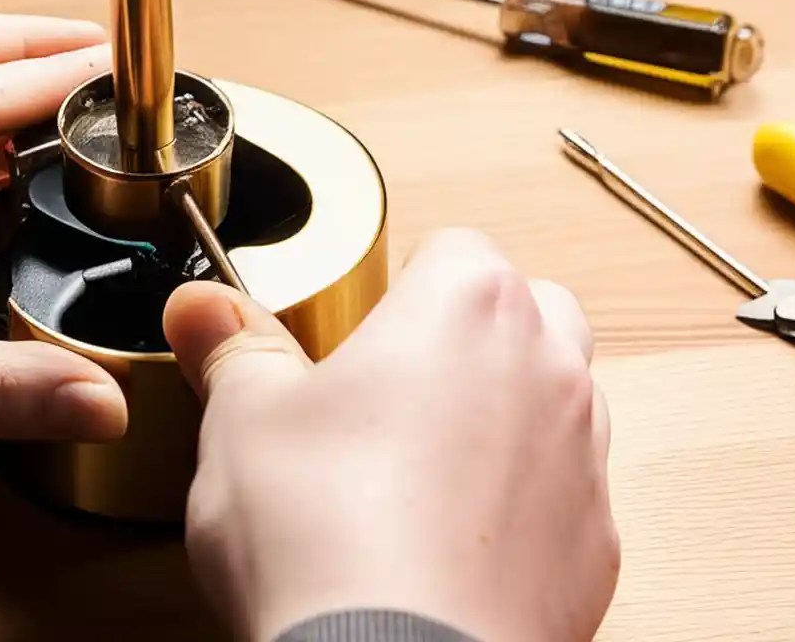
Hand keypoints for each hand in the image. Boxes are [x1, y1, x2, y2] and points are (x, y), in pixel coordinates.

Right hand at [164, 228, 618, 641]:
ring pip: (555, 400)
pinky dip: (518, 502)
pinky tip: (444, 541)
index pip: (454, 247)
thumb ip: (231, 348)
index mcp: (465, 307)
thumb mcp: (244, 419)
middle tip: (388, 389)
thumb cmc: (323, 536)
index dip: (399, 281)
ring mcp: (582, 459)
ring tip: (413, 471)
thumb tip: (200, 309)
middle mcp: (545, 369)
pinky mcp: (593, 546)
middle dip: (467, 336)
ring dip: (500, 415)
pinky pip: (563, 495)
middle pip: (525, 311)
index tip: (356, 328)